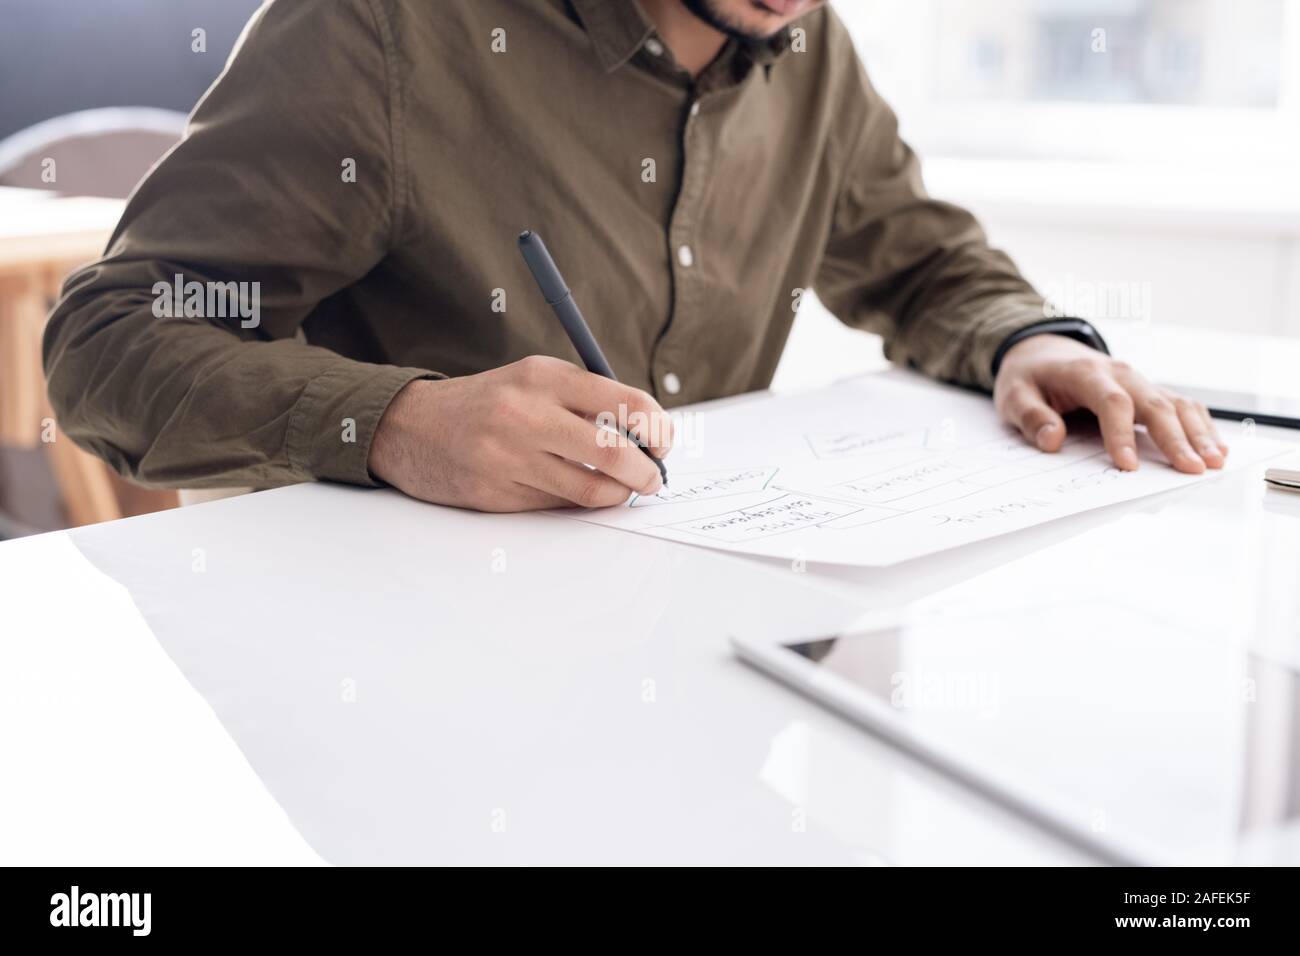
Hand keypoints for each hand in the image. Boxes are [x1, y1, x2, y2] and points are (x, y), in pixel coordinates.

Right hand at [369, 355, 671, 511]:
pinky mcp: (496, 494)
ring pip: (590, 488)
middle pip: (613, 451)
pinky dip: (577, 502)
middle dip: (645, 472)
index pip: (626, 403)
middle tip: (652, 478)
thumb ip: (587, 400)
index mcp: (544, 377)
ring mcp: (509, 457)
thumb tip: (648, 437)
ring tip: (622, 489)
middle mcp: (526, 414)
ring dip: (618, 495)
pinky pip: (558, 505)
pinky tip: (574, 490)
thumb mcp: (535, 380)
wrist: (411, 426)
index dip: (658, 430)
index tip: (663, 444)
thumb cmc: (490, 403)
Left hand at [993, 334, 1226, 473]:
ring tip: (1216, 462)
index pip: (1112, 403)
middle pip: (1156, 404)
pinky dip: (1200, 425)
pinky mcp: (1147, 391)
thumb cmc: (1029, 377)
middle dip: (1177, 438)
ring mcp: (1139, 381)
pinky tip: (1215, 447)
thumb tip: (1051, 441)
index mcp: (1086, 374)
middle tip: (1194, 470)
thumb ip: (1030, 416)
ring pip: (1177, 403)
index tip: (1127, 467)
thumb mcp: (1013, 395)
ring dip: (1199, 433)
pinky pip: (1181, 405)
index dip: (1121, 434)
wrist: (1042, 351)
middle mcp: (1121, 374)